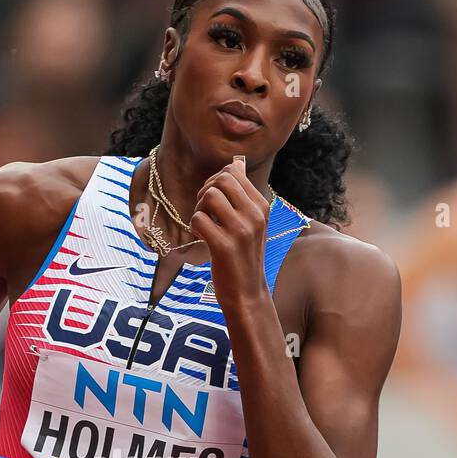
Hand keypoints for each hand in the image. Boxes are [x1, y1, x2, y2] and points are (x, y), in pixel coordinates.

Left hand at [188, 155, 269, 303]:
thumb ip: (243, 196)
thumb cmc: (244, 256)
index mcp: (262, 206)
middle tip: (204, 210)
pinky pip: (199, 219)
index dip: (215, 181)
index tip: (213, 199)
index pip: (233, 173)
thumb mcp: (252, 223)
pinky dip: (194, 226)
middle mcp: (254, 215)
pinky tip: (201, 237)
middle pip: (220, 180)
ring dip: (199, 208)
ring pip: (209, 196)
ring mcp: (241, 231)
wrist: (247, 293)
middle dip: (205, 191)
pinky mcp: (224, 246)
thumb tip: (235, 164)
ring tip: (204, 224)